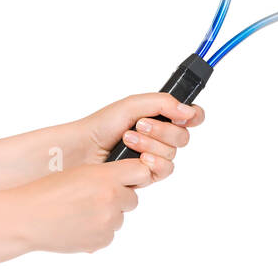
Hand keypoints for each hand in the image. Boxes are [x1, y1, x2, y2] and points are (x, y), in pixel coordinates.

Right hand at [13, 158, 168, 253]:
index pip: (140, 172)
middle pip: (132, 199)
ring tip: (80, 212)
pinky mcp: (101, 241)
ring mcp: (107, 223)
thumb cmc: (47, 191)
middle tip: (95, 197)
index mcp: (106, 178)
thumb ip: (106, 176)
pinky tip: (77, 224)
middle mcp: (111, 200)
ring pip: (119, 218)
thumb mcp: (78, 172)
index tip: (128, 177)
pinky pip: (108, 234)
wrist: (28, 218)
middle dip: (119, 198)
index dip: (134, 175)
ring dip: (107, 216)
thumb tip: (126, 182)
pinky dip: (97, 231)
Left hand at [75, 92, 205, 170]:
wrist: (83, 148)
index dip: (194, 116)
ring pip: (173, 153)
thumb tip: (190, 111)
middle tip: (139, 125)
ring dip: (151, 144)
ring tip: (128, 139)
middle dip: (162, 130)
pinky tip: (139, 158)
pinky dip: (154, 161)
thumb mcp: (133, 105)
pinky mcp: (147, 175)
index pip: (191, 116)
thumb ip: (163, 103)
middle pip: (183, 136)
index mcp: (159, 117)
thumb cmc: (102, 125)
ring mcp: (154, 157)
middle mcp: (160, 138)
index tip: (185, 116)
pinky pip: (165, 170)